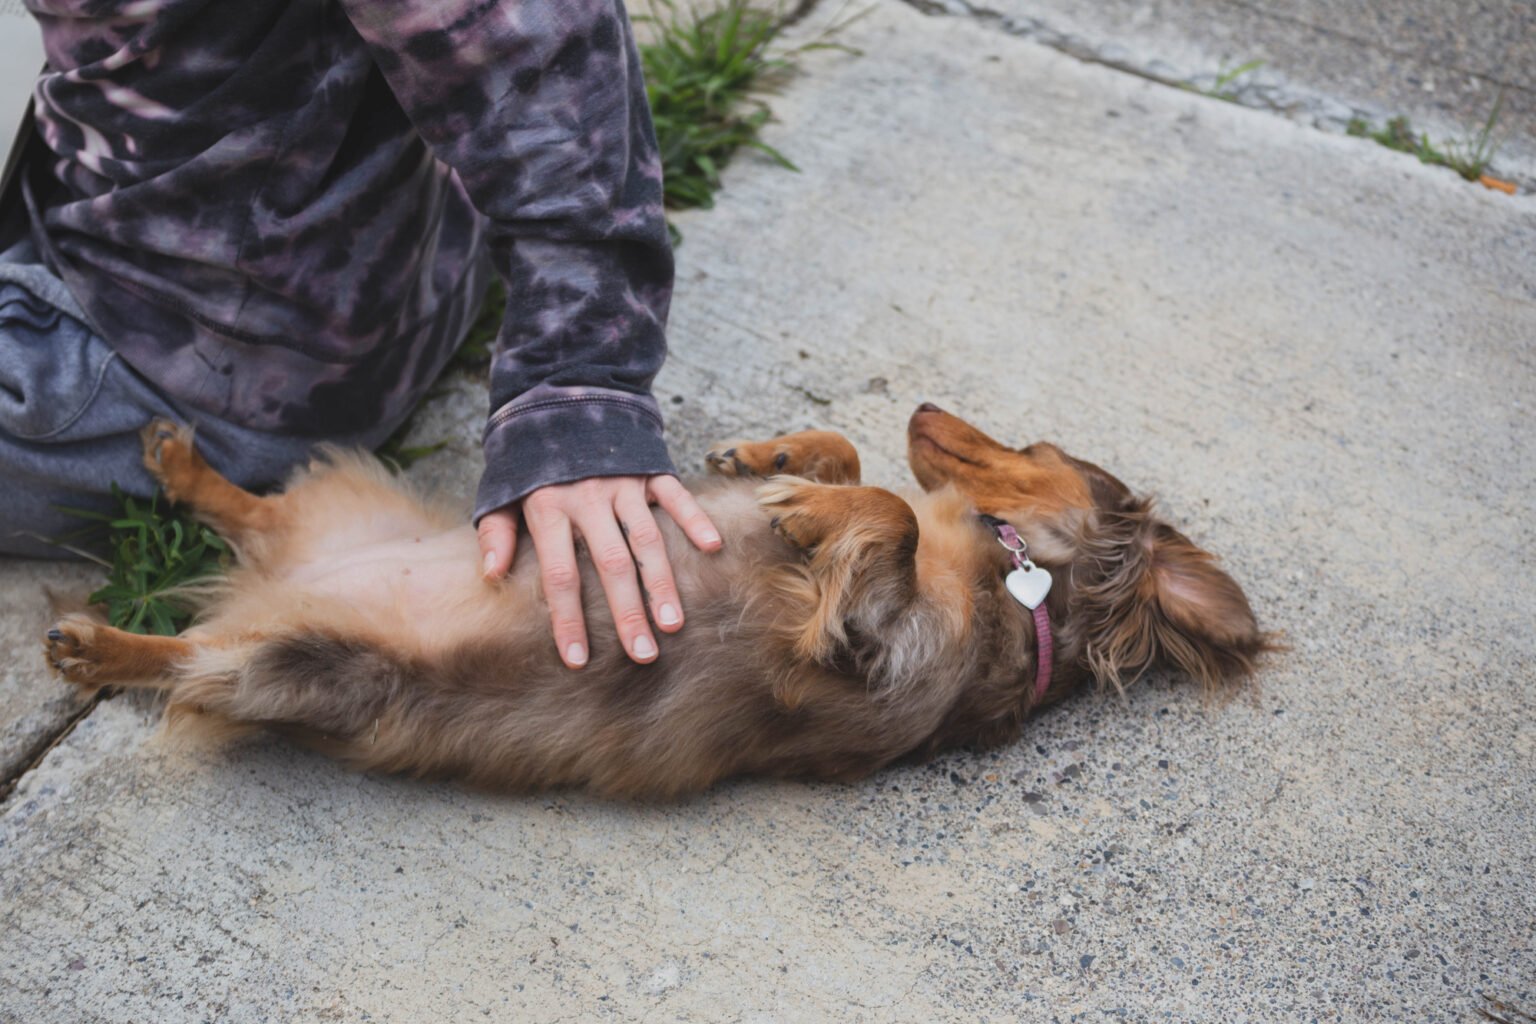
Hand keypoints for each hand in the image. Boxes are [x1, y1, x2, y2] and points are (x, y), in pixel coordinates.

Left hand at [476, 476, 721, 667]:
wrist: (563, 393)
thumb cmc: (531, 456)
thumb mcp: (502, 489)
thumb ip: (497, 530)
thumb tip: (490, 575)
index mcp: (549, 508)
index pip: (560, 575)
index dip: (568, 619)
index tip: (577, 659)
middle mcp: (588, 498)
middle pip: (611, 565)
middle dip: (627, 614)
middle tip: (642, 656)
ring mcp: (623, 483)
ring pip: (646, 540)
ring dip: (661, 584)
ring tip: (672, 624)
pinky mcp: (649, 468)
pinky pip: (675, 497)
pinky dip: (694, 520)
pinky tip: (711, 548)